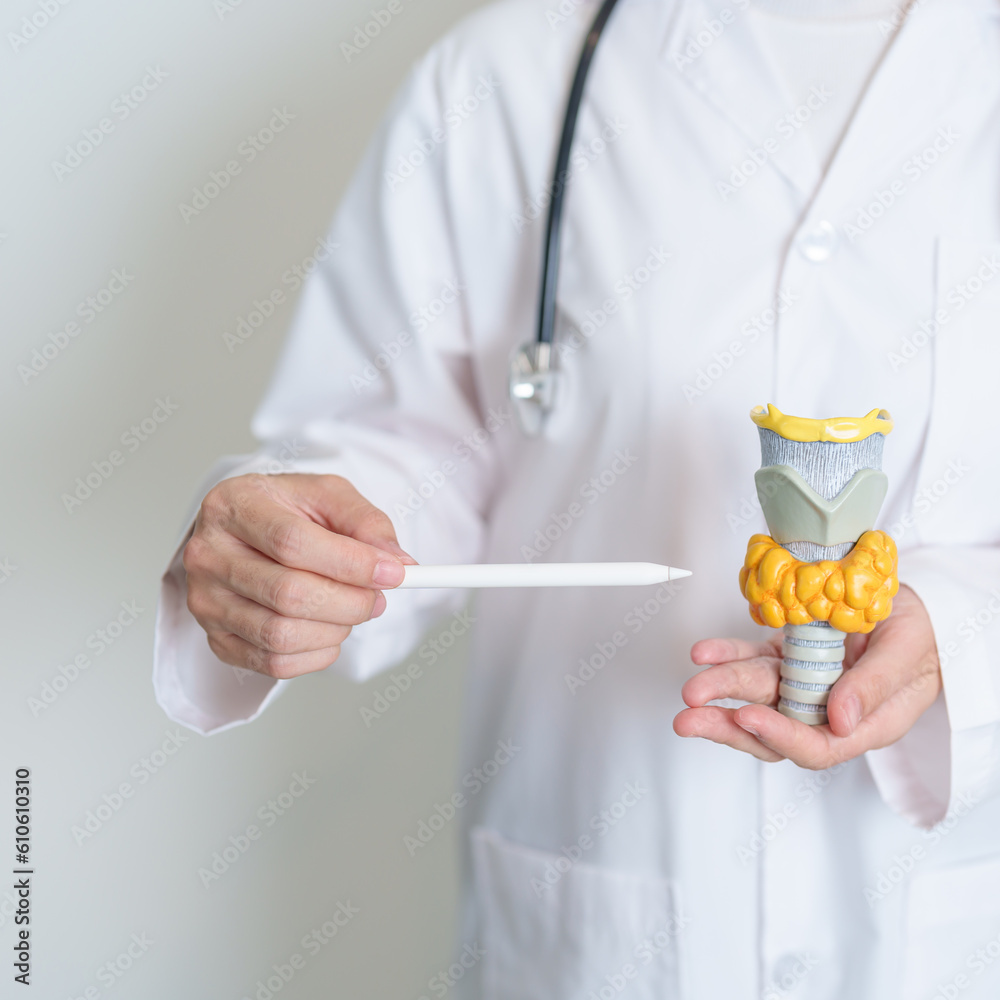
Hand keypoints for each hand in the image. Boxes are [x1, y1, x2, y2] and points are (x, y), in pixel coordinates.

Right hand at [182, 473, 415, 677]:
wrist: (246, 532)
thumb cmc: (287, 510)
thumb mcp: (328, 496)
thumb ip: (365, 523)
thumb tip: (397, 563)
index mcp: (234, 505)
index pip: (292, 542)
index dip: (350, 564)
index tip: (392, 573)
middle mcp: (208, 554)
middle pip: (288, 594)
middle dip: (350, 602)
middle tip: (378, 597)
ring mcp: (206, 601)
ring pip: (281, 635)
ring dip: (335, 630)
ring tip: (351, 609)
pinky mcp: (216, 639)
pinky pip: (274, 663)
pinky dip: (317, 655)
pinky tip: (329, 630)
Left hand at [673, 585, 940, 767]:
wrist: (912, 610)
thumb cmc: (920, 637)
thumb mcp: (907, 653)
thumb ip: (876, 686)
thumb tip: (841, 720)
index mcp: (864, 725)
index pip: (816, 747)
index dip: (780, 735)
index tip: (747, 717)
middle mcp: (825, 712)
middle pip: (771, 729)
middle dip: (728, 725)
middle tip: (689, 719)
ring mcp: (802, 684)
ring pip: (755, 694)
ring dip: (720, 689)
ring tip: (691, 687)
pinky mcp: (786, 659)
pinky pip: (752, 659)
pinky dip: (727, 654)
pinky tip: (705, 652)